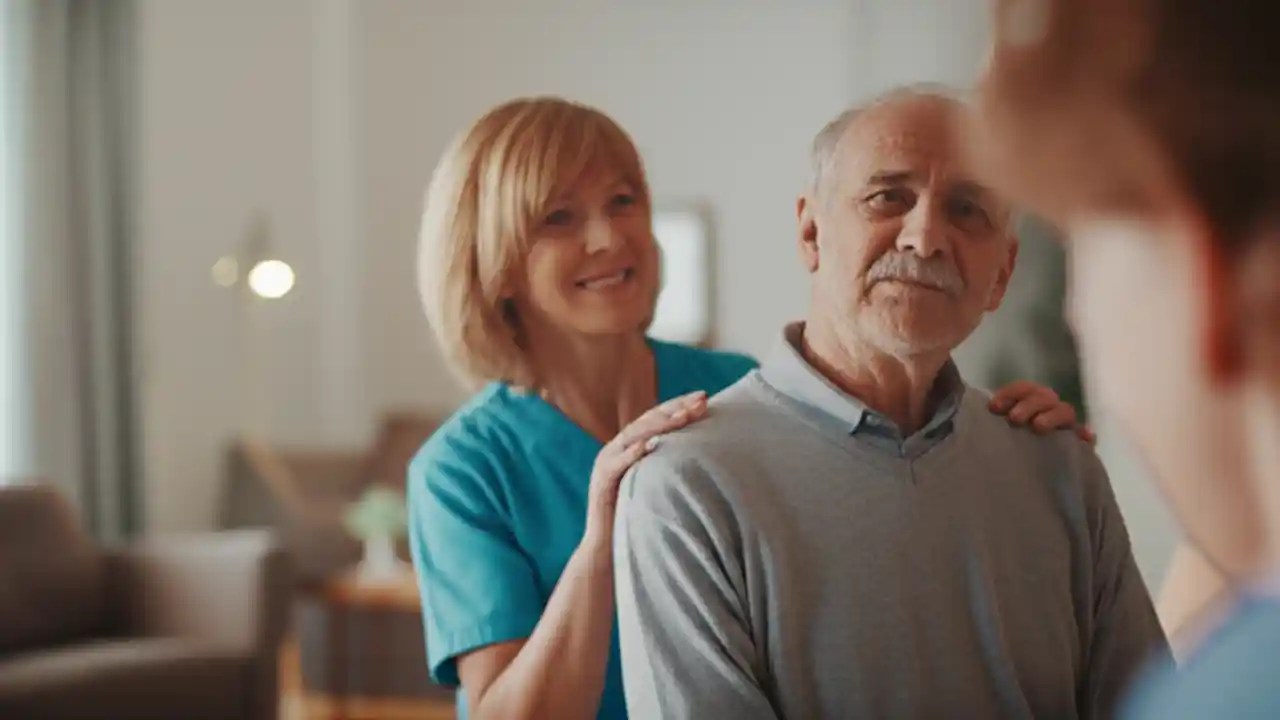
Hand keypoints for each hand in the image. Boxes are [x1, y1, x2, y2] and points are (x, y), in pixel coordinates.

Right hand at [581, 390, 708, 547]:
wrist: (608, 550)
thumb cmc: (640, 518)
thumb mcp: (659, 485)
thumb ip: (672, 466)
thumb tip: (707, 454)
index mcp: (632, 447)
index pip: (658, 419)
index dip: (679, 405)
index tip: (705, 398)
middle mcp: (618, 449)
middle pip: (647, 421)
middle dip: (675, 408)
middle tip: (701, 399)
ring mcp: (607, 464)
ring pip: (633, 436)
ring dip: (658, 425)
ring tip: (681, 417)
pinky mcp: (601, 484)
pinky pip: (615, 465)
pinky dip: (631, 453)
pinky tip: (648, 445)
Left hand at [989, 380, 1094, 443]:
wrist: (1018, 482)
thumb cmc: (1000, 450)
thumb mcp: (993, 434)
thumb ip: (989, 423)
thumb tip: (986, 408)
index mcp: (1026, 403)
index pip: (1024, 389)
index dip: (1011, 393)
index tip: (994, 407)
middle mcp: (1046, 410)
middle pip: (1045, 396)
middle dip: (1029, 404)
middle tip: (1015, 419)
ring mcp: (1063, 427)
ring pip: (1065, 411)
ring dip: (1052, 416)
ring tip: (1038, 426)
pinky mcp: (1076, 445)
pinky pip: (1085, 437)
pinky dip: (1086, 435)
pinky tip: (1085, 438)